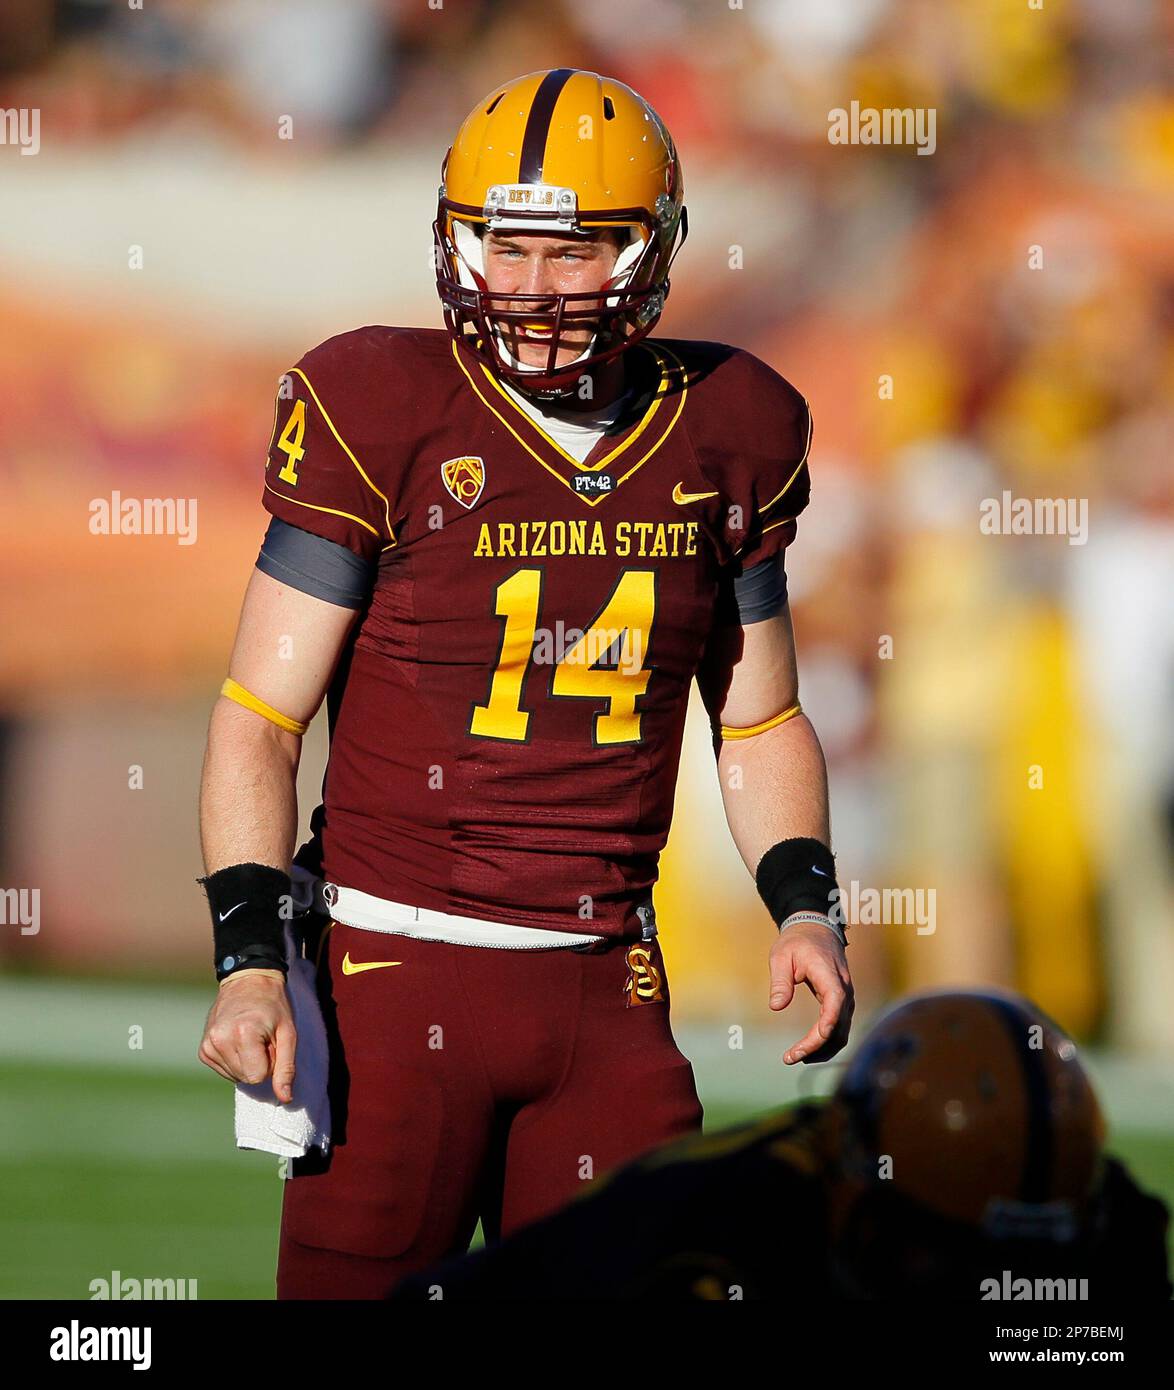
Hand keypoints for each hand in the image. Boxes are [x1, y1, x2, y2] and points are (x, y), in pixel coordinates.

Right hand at [198, 969, 296, 1102]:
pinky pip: (224, 1070)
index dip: (270, 1063)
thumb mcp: (288, 1033)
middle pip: (246, 1078)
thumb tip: (285, 1098)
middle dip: (259, 1063)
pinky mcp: (203, 1050)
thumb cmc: (273, 1006)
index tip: (270, 1042)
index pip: (258, 1077)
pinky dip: (234, 1060)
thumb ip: (286, 1067)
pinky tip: (237, 1040)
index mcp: (243, 1034)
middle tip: (261, 1038)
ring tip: (250, 1037)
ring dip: (247, 1062)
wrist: (248, 981)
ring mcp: (208, 1045)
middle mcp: (220, 1040)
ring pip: (235, 1076)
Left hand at [767, 924, 853, 1064]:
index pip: (835, 1002)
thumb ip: (780, 981)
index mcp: (829, 974)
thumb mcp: (781, 955)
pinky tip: (809, 1048)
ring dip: (823, 1048)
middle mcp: (844, 988)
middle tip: (791, 1056)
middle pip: (839, 1024)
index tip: (811, 1042)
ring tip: (796, 1057)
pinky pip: (840, 1026)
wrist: (816, 928)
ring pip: (842, 1030)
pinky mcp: (842, 1001)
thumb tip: (776, 1007)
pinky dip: (827, 1041)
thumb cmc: (797, 941)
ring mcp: (846, 996)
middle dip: (817, 1045)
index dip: (827, 1024)